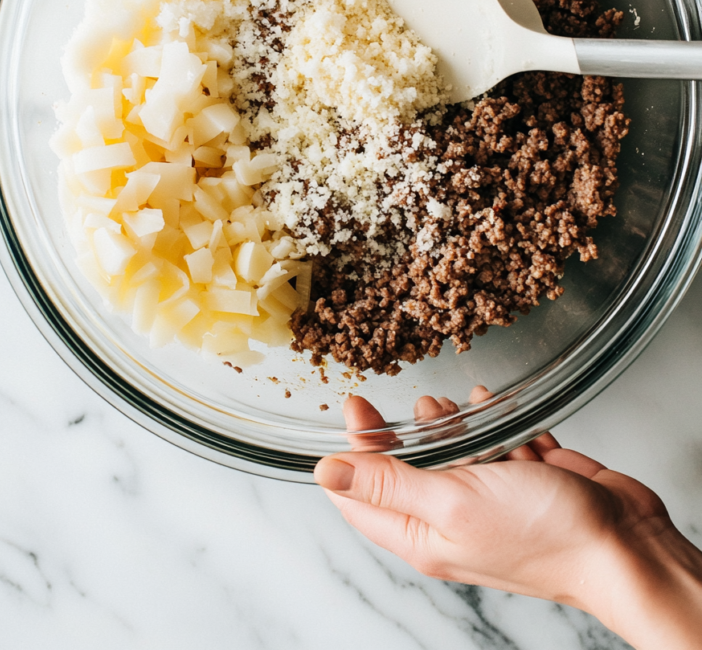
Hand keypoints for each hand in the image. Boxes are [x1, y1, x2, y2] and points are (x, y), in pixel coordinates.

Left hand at [316, 392, 701, 648]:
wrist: (623, 546)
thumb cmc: (543, 534)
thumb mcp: (451, 501)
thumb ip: (388, 484)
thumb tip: (325, 472)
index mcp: (423, 535)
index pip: (361, 497)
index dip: (350, 450)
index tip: (355, 403)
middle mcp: (452, 522)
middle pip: (408, 470)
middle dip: (407, 433)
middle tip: (416, 402)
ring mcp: (491, 503)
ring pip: (456, 454)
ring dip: (455, 426)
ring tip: (456, 407)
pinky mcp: (525, 483)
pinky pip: (501, 445)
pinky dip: (500, 425)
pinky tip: (501, 409)